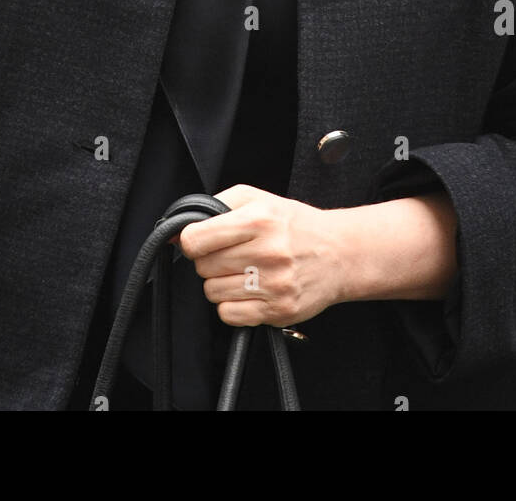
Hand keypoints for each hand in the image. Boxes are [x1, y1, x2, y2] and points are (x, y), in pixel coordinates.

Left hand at [172, 184, 346, 327]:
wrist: (339, 253)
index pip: (197, 240)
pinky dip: (232, 305)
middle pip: (204, 268)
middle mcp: (268, 252)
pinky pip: (230, 315)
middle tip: (231, 254)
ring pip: (214, 293)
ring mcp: (275, 284)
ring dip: (221, 283)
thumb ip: (214, 207)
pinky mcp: (279, 310)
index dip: (192, 241)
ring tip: (244, 271)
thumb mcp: (257, 199)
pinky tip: (250, 290)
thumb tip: (175, 234)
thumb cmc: (295, 224)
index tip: (201, 242)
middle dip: (211, 261)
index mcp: (259, 219)